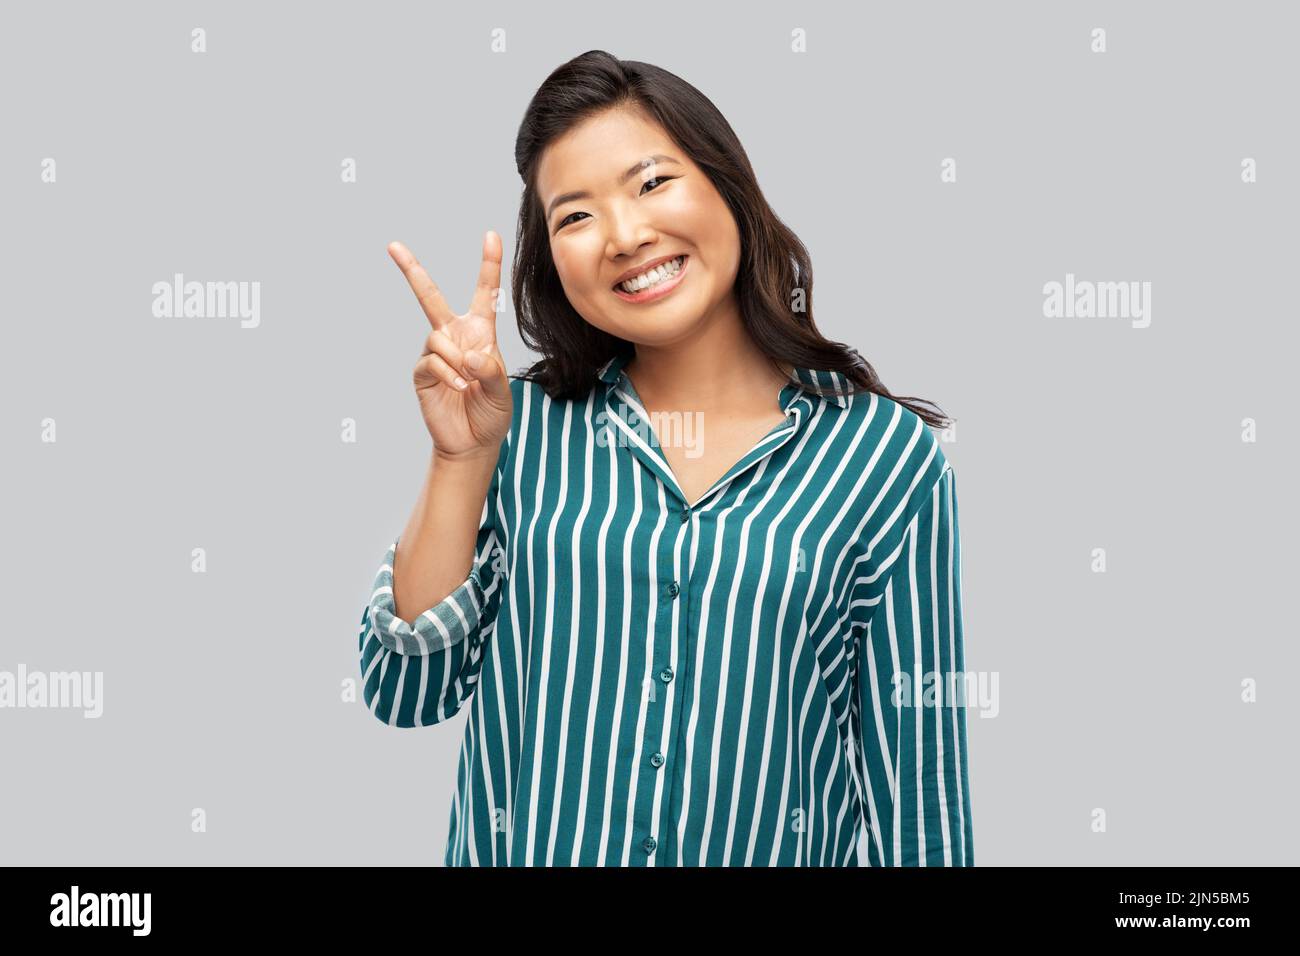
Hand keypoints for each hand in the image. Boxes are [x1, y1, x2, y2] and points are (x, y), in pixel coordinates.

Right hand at [388, 233, 512, 461]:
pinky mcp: (422, 373)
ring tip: (468, 384)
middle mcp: (454, 337)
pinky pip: (431, 362)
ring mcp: (435, 354)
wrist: (472, 443)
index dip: (488, 264)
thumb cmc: (492, 414)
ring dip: (456, 361)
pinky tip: (459, 389)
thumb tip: (467, 355)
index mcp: (480, 334)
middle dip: (411, 271)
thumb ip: (491, 370)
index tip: (491, 235)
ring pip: (437, 337)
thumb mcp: (503, 392)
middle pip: (430, 297)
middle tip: (393, 245)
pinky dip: (448, 375)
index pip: (484, 294)